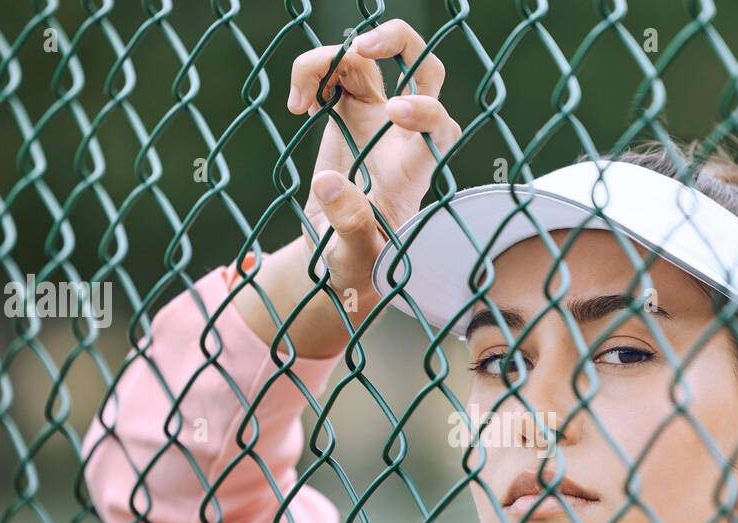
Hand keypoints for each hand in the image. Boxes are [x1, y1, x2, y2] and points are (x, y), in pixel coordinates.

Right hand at [286, 19, 461, 306]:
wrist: (341, 259)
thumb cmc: (359, 265)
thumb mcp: (355, 260)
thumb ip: (350, 226)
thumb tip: (328, 181)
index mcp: (416, 171)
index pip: (440, 127)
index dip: (425, 110)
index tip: (392, 114)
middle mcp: (402, 137)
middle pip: (423, 68)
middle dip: (399, 43)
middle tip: (362, 47)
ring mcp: (375, 119)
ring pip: (367, 62)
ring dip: (329, 61)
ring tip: (297, 101)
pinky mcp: (347, 113)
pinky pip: (335, 71)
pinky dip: (312, 73)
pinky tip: (297, 106)